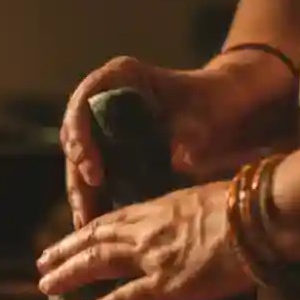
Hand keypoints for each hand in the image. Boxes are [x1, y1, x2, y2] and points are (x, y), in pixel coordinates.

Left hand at [36, 182, 252, 299]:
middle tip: (42, 263)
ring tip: (46, 285)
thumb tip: (197, 201)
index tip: (72, 237)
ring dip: (69, 273)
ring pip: (99, 263)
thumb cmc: (252, 202)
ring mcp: (154, 257)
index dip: (89, 229)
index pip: (114, 218)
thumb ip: (195, 202)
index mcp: (161, 206)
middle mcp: (149, 229)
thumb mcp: (213, 191)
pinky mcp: (168, 285)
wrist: (264, 215)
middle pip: (96, 238)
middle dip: (66, 250)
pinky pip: (127, 299)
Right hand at [61, 57, 279, 228]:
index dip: (80, 137)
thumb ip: (196, 133)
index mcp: (121, 75)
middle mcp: (105, 95)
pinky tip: (97, 221)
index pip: (84, 101)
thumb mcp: (209, 112)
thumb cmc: (217, 99)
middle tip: (84, 211)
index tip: (93, 173)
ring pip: (80, 157)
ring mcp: (104, 119)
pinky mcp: (111, 142)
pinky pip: (95, 169)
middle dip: (77, 176)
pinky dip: (95, 194)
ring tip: (86, 224)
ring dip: (81, 191)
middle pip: (75, 136)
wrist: (224, 103)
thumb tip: (180, 161)